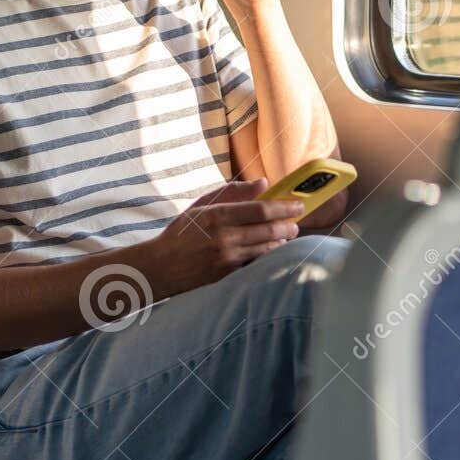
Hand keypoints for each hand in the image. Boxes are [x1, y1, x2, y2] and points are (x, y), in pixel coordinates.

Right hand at [145, 178, 303, 293]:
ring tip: (285, 235)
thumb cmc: (182, 233)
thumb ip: (233, 192)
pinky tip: (271, 250)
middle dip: (288, 225)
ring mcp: (227, 260)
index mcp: (218, 216)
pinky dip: (267, 256)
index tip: (297, 205)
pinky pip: (257, 264)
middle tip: (296, 221)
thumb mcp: (202, 206)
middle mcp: (224, 238)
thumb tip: (263, 183)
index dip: (284, 207)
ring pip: (267, 249)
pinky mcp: (228, 276)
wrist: (161, 267)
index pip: (261, 210)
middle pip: (269, 230)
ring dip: (281, 241)